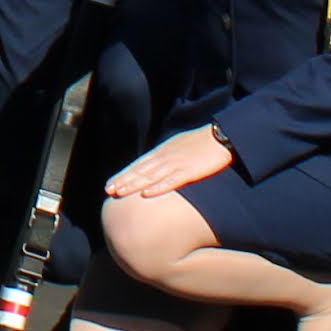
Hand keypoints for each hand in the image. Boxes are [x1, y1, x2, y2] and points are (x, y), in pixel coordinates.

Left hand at [105, 123, 231, 202]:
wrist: (222, 136)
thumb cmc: (201, 143)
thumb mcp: (178, 147)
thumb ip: (165, 156)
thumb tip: (153, 168)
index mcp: (163, 151)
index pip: (138, 165)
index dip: (124, 175)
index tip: (110, 184)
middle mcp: (165, 157)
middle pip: (140, 171)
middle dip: (123, 181)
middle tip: (108, 190)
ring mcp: (177, 164)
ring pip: (150, 176)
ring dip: (134, 185)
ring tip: (119, 193)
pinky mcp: (190, 171)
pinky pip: (171, 181)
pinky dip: (158, 187)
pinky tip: (146, 194)